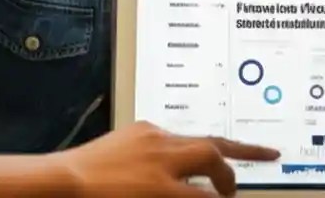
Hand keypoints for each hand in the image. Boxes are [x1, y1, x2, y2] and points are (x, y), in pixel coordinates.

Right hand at [0, 120, 279, 196]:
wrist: (57, 183)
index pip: (193, 142)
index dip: (219, 152)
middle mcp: (161, 144)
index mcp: (150, 134)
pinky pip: (196, 197)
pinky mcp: (161, 189)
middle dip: (242, 157)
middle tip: (268, 157)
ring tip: (229, 195)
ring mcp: (163, 167)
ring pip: (211, 171)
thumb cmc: (80, 174)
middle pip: (214, 148)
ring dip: (225, 186)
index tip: (235, 156)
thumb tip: (161, 172)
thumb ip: (146, 156)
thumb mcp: (119, 154)